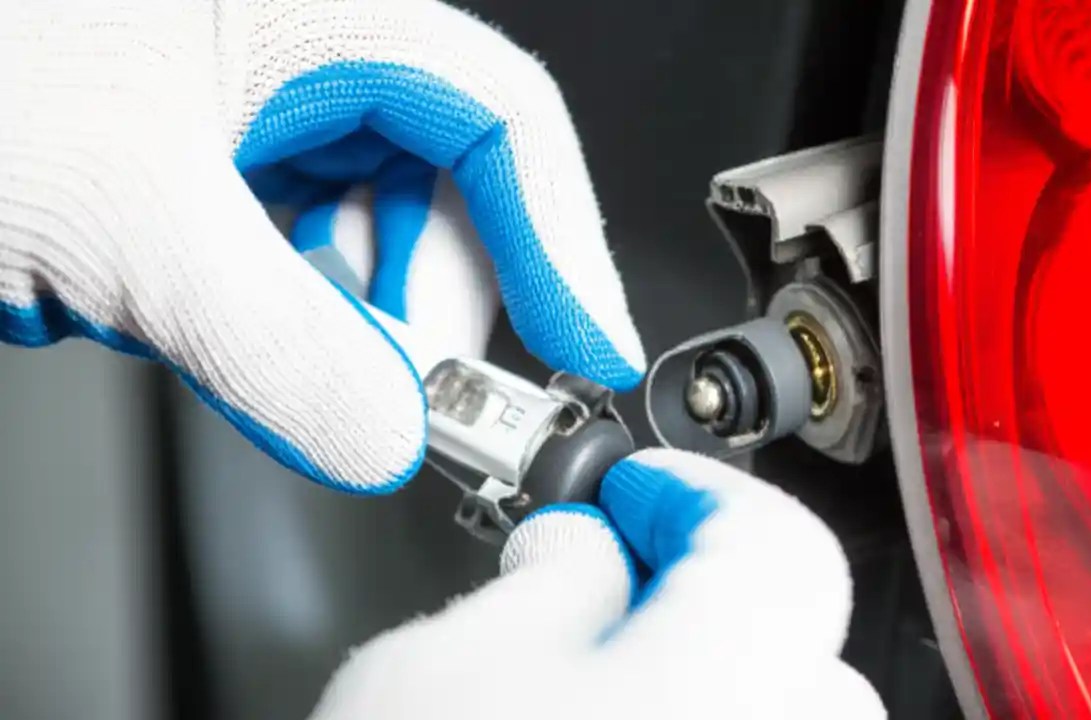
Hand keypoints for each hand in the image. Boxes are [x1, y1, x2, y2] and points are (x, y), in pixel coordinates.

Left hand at [0, 0, 643, 492]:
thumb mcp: (116, 208)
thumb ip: (270, 337)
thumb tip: (385, 433)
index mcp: (305, 7)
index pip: (498, 116)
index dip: (559, 237)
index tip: (587, 345)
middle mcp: (289, 52)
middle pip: (439, 194)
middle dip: (427, 309)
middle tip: (407, 405)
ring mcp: (242, 117)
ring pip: (359, 243)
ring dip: (339, 327)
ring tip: (271, 363)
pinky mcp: (196, 178)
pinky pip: (282, 265)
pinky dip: (272, 325)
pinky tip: (216, 336)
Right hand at [307, 449, 885, 718]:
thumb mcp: (439, 662)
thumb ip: (543, 573)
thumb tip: (584, 545)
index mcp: (730, 677)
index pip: (771, 532)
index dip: (691, 488)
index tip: (632, 486)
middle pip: (798, 629)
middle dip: (705, 584)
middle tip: (607, 575)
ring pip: (785, 709)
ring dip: (710, 671)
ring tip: (596, 674)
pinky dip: (707, 719)